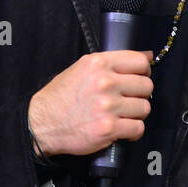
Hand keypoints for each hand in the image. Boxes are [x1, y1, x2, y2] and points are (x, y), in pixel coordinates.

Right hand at [27, 50, 154, 156]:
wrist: (40, 124)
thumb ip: (113, 62)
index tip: (138, 78)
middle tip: (126, 100)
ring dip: (136, 114)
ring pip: (144, 107)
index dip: (143, 72)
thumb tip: (147, 55)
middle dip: (139, 94)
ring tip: (121, 115)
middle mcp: (105, 82)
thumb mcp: (83, 69)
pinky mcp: (108, 128)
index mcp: (99, 63)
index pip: (140, 62)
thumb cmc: (61, 97)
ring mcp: (107, 105)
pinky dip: (133, 131)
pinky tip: (121, 129)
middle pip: (146, 85)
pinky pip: (138, 128)